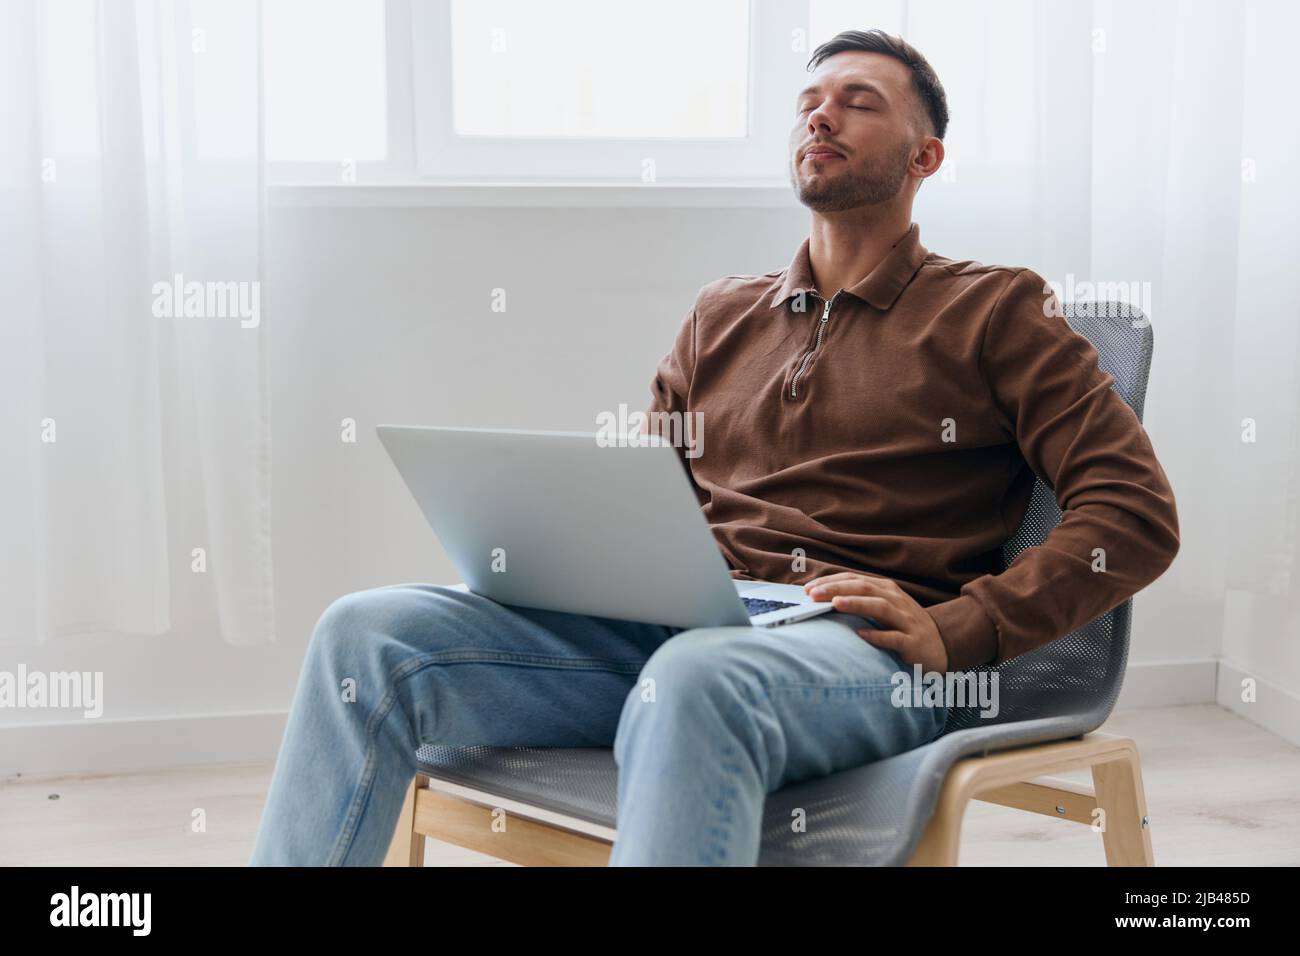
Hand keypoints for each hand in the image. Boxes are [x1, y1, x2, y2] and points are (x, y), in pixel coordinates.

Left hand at [804, 573, 948, 672]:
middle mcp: (896, 601)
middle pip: (865, 588)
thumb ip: (859, 600)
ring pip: (880, 607)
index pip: (855, 580)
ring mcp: (906, 621)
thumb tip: (822, 599)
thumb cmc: (903, 625)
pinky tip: (861, 635)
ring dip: (856, 604)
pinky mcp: (913, 643)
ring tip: (835, 604)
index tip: (808, 589)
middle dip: (837, 589)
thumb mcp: (883, 608)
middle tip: (813, 594)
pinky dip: (878, 636)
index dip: (831, 582)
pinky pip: (895, 637)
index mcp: (886, 590)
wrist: (941, 645)